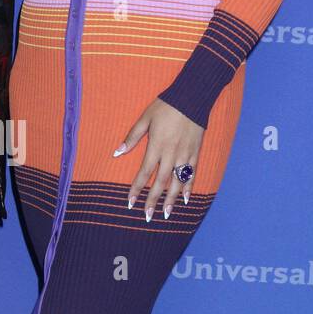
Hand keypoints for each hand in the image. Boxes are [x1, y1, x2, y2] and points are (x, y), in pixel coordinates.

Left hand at [114, 98, 202, 220]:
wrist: (192, 97)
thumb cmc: (165, 106)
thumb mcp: (145, 119)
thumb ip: (132, 137)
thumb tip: (117, 152)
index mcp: (156, 146)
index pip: (144, 173)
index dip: (137, 189)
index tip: (131, 203)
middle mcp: (171, 154)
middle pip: (161, 182)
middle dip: (153, 200)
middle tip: (148, 216)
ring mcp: (185, 155)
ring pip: (177, 182)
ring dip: (171, 199)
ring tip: (166, 214)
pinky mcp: (196, 152)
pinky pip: (192, 173)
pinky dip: (189, 187)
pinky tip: (186, 199)